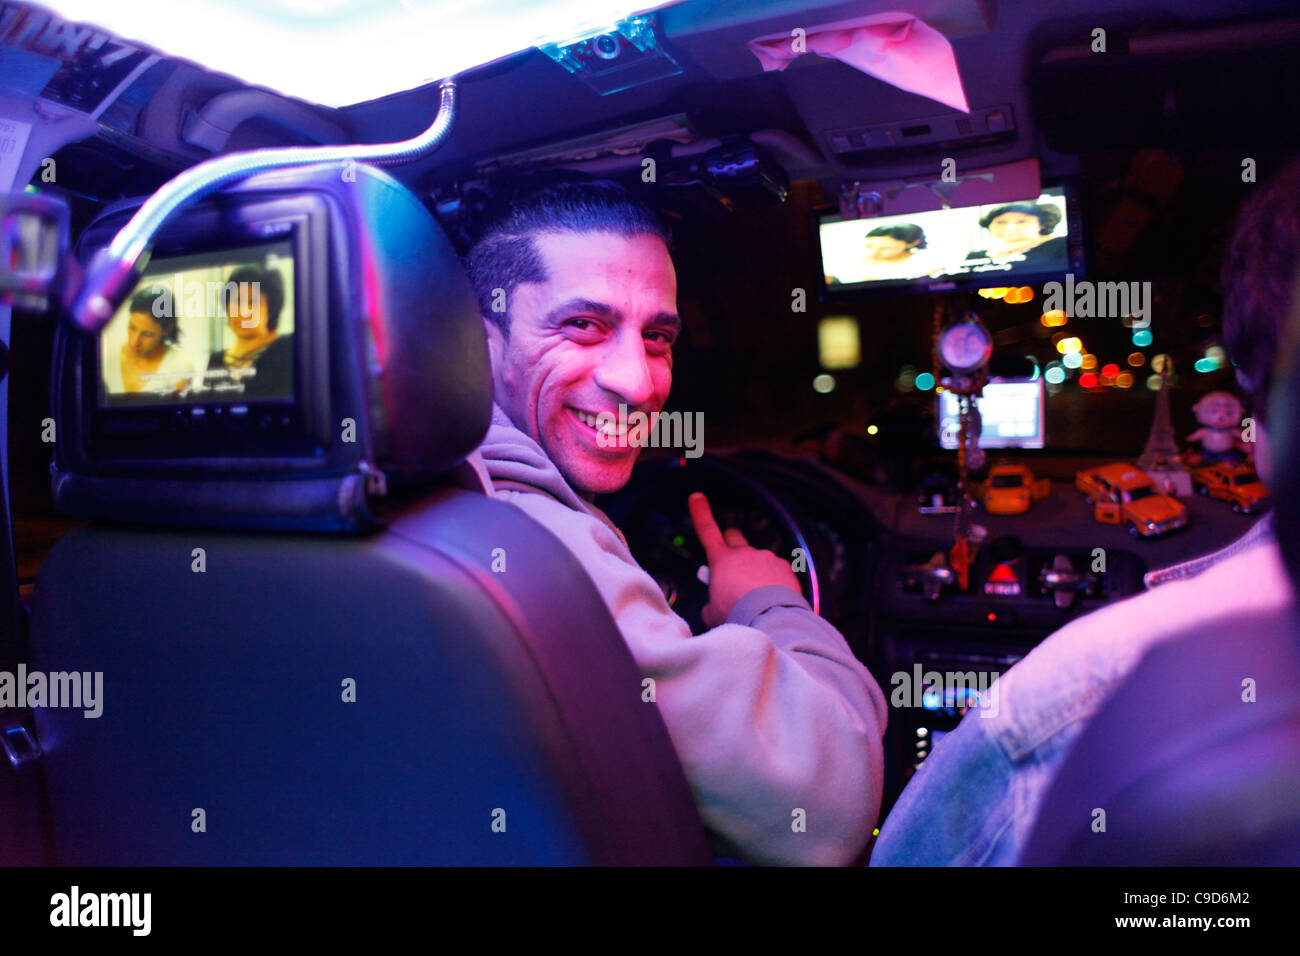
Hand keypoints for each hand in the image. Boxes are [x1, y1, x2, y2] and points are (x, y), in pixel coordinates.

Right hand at [688, 491, 801, 628]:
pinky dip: (774, 581)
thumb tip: (712, 608)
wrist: (770, 618)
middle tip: (731, 561)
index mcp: (722, 561)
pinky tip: (773, 598)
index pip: (707, 530)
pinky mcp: (784, 567)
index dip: (700, 512)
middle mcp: (744, 554)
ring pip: (758, 558)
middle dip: (731, 543)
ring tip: (757, 596)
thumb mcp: (713, 613)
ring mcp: (766, 558)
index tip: (697, 497)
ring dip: (755, 571)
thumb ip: (711, 605)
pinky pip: (777, 570)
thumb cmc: (738, 614)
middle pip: (734, 537)